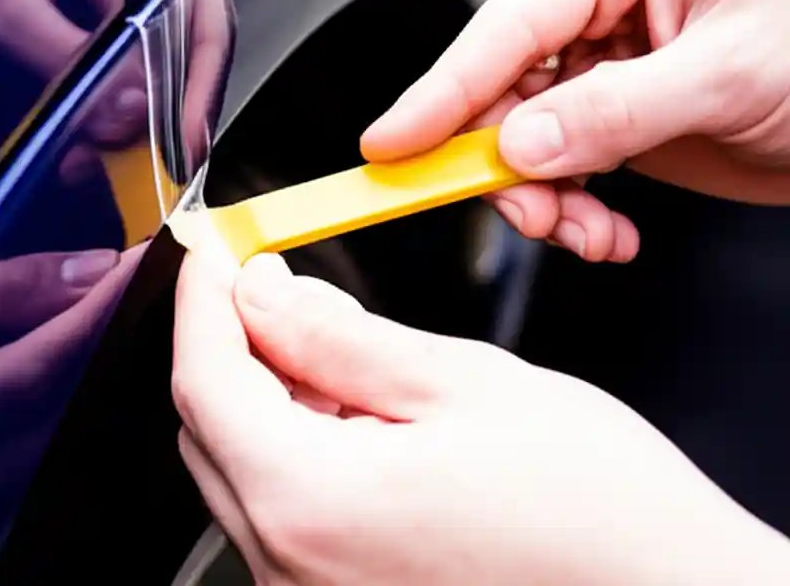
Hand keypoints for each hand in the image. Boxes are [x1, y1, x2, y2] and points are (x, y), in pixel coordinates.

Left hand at [172, 252, 789, 584]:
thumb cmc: (601, 515)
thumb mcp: (464, 385)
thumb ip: (339, 338)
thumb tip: (264, 293)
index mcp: (311, 501)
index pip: (204, 378)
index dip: (204, 299)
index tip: (221, 251)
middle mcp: (292, 563)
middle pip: (211, 426)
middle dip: (235, 342)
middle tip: (277, 282)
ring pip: (243, 468)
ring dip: (270, 396)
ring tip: (343, 353)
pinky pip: (282, 512)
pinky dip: (299, 450)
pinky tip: (356, 416)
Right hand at [359, 0, 789, 263]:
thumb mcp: (727, 75)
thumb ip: (617, 110)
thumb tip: (524, 142)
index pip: (504, 28)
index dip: (441, 94)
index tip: (394, 146)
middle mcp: (593, 4)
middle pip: (496, 92)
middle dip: (508, 168)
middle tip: (534, 215)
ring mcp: (595, 63)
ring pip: (515, 142)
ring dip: (544, 203)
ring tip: (589, 233)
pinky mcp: (603, 116)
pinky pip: (552, 171)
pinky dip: (571, 215)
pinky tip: (608, 232)